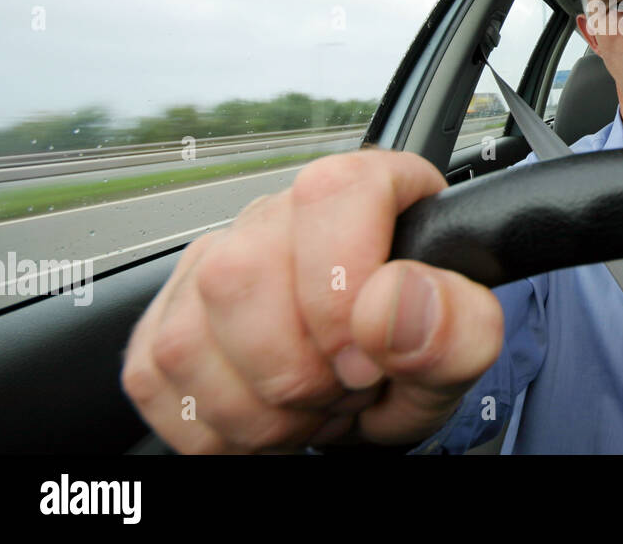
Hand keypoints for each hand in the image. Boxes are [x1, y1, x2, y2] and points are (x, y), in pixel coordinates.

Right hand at [121, 149, 504, 452]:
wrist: (372, 394)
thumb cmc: (417, 353)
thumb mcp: (465, 349)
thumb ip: (457, 324)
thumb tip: (395, 300)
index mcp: (363, 190)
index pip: (331, 193)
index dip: (342, 283)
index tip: (366, 357)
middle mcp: (275, 216)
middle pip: (241, 273)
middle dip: (298, 371)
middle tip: (347, 388)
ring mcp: (208, 263)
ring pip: (188, 340)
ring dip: (261, 411)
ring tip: (316, 403)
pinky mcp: (163, 322)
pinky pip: (157, 381)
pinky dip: (219, 431)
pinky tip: (271, 415)